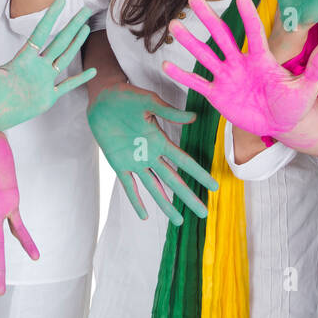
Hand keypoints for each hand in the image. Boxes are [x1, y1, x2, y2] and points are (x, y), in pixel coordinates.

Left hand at [0, 0, 97, 130]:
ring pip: (65, 58)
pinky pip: (67, 86)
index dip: (50, 17)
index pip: (40, 33)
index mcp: (23, 59)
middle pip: (59, 42)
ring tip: (86, 28)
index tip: (59, 1)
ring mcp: (44, 81)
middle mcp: (37, 67)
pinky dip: (79, 79)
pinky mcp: (48, 97)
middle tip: (84, 10)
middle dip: (72, 26)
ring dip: (76, 43)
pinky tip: (91, 71)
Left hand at [87, 86, 218, 224]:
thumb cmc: (127, 96)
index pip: (184, 161)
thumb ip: (169, 112)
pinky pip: (128, 186)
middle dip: (188, 196)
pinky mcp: (118, 164)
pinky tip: (144, 215)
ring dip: (166, 204)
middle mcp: (151, 155)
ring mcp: (135, 162)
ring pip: (154, 188)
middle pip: (173, 180)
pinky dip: (136, 201)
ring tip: (179, 221)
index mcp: (160, 141)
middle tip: (204, 213)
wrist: (103, 98)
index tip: (215, 187)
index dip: (199, 174)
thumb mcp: (149, 101)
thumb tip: (194, 117)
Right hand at [162, 0, 317, 139]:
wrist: (282, 124)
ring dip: (189, 41)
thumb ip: (315, 66)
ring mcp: (227, 77)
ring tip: (173, 25)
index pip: (254, 33)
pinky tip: (165, 64)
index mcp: (262, 59)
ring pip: (205, 55)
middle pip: (222, 36)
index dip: (248, 16)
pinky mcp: (218, 94)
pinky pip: (197, 83)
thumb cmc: (296, 103)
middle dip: (208, 18)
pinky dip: (182, 76)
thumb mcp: (308, 86)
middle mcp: (241, 63)